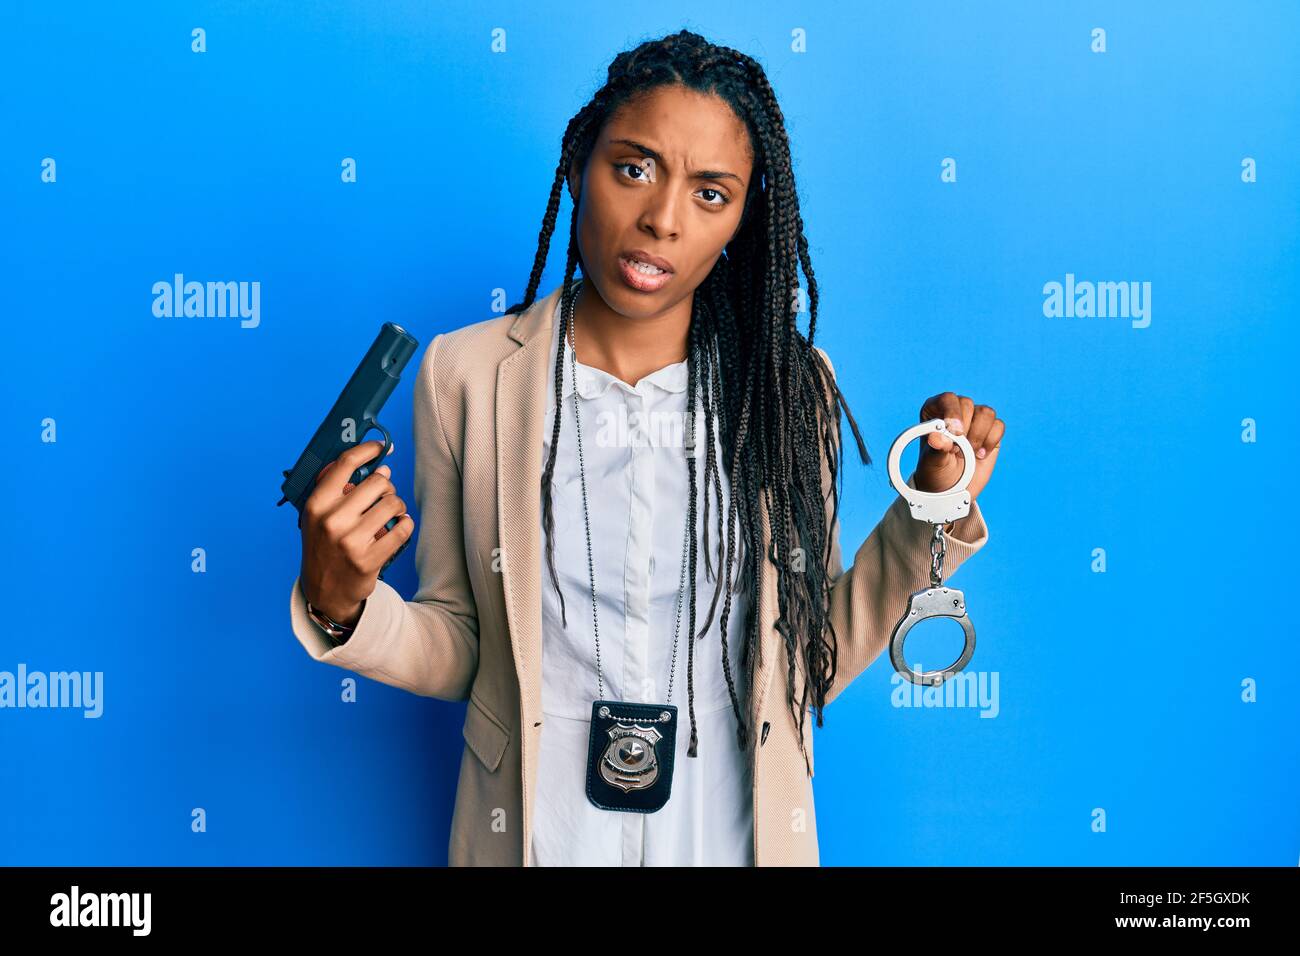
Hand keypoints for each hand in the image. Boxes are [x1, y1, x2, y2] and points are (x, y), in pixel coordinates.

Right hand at [299, 439, 412, 625]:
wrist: (324, 590)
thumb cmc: (325, 545)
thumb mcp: (318, 515)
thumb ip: (337, 489)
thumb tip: (377, 464)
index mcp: (316, 505)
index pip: (344, 464)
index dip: (367, 450)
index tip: (381, 447)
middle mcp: (331, 521)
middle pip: (377, 482)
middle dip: (387, 486)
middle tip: (385, 494)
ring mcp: (350, 542)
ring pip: (393, 504)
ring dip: (398, 506)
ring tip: (392, 513)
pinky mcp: (369, 560)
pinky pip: (403, 529)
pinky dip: (406, 524)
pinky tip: (400, 526)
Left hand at [914, 392, 1003, 502]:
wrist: (951, 490)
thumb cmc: (935, 472)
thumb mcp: (932, 463)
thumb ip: (935, 449)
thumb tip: (936, 438)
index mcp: (935, 411)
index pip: (947, 399)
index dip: (953, 413)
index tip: (955, 433)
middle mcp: (955, 411)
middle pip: (968, 404)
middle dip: (965, 430)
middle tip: (957, 451)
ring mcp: (975, 420)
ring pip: (986, 413)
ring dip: (978, 435)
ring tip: (968, 453)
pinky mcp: (991, 432)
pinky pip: (998, 426)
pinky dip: (991, 441)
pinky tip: (980, 455)